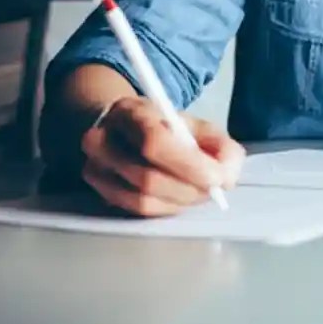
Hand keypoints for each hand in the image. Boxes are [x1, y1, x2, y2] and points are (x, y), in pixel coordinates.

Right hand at [80, 96, 244, 216]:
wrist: (122, 127)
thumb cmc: (164, 127)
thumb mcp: (196, 125)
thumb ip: (220, 146)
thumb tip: (227, 178)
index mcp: (132, 113)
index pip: (155, 143)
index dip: (189, 165)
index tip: (217, 178)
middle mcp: (103, 140)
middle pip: (148, 179)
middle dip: (189, 189)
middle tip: (213, 189)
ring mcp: (95, 167)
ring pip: (142, 200)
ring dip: (179, 202)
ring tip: (198, 192)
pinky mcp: (98, 190)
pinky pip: (136, 210)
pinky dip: (166, 208)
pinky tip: (178, 198)